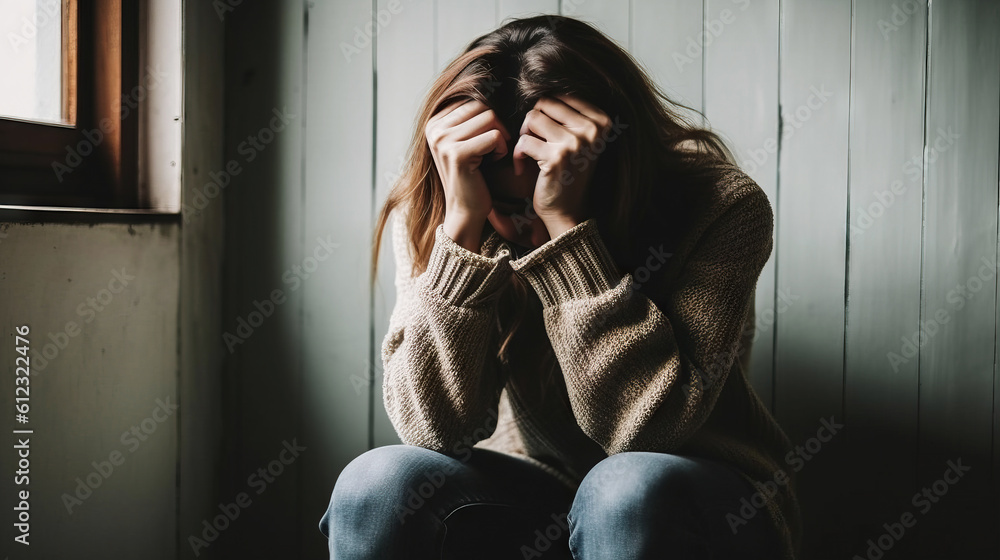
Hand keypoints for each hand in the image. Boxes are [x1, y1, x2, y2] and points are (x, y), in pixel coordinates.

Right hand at [425, 98, 510, 250]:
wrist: (465, 211)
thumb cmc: (472, 176)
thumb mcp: (466, 141)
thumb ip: (470, 117)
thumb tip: (489, 84)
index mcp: (434, 122)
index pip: (473, 100)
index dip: (489, 120)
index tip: (486, 141)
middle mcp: (434, 128)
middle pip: (482, 106)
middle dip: (496, 126)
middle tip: (493, 148)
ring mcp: (443, 141)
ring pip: (490, 118)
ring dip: (499, 137)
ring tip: (491, 155)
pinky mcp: (457, 154)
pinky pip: (494, 136)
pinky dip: (500, 149)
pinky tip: (493, 162)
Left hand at [512, 94, 613, 236]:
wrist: (568, 212)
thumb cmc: (568, 173)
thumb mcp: (578, 140)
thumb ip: (568, 114)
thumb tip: (541, 84)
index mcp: (601, 120)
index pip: (561, 95)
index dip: (545, 112)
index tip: (544, 133)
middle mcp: (592, 129)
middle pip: (545, 103)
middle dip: (532, 122)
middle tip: (531, 142)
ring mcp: (576, 143)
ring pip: (532, 119)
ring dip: (523, 136)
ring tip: (527, 154)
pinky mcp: (556, 158)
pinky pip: (523, 141)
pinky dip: (517, 155)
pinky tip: (522, 168)